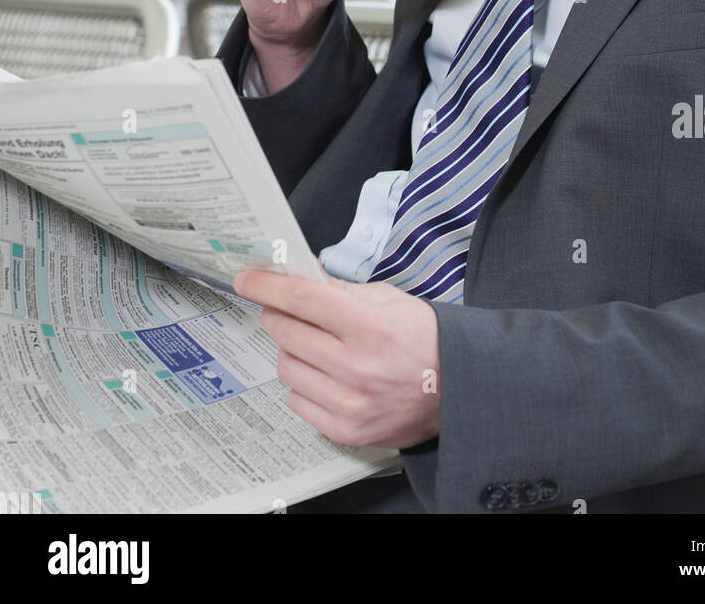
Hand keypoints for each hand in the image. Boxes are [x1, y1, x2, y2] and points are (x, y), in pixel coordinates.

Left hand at [233, 266, 440, 448]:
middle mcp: (356, 366)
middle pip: (286, 332)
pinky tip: (324, 375)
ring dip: (291, 350)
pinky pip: (297, 400)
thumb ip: (340, 290)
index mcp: (369, 326)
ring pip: (286, 367)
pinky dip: (303, 384)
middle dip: (278, 314)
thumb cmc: (423, 339)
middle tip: (286, 309)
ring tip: (315, 346)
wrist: (456, 389)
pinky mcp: (346, 429)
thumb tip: (299, 275)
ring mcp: (349, 402)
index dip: (268, 286)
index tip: (248, 279)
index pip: (303, 299)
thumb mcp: (388, 300)